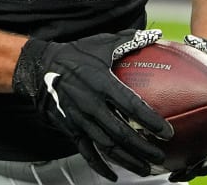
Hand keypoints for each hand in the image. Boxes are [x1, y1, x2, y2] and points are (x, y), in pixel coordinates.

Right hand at [12, 29, 170, 180]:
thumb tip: (157, 35)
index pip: (131, 106)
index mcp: (102, 83)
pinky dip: (100, 166)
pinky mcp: (71, 129)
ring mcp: (80, 120)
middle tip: (160, 156)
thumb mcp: (101, 44)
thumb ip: (129, 41)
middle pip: (121, 133)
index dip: (150, 120)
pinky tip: (112, 175)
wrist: (39, 68)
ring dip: (127, 160)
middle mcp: (91, 105)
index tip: (167, 132)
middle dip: (143, 148)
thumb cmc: (74, 55)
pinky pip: (86, 152)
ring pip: (107, 147)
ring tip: (145, 168)